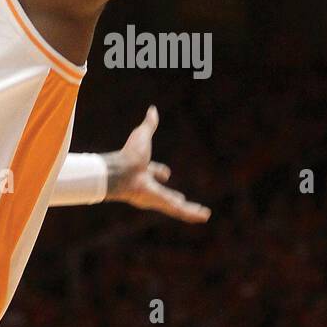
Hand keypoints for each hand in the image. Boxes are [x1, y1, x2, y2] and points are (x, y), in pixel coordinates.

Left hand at [104, 106, 210, 222]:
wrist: (123, 171)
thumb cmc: (129, 154)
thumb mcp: (142, 135)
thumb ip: (149, 124)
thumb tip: (152, 109)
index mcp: (144, 171)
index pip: (155, 172)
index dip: (160, 171)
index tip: (166, 173)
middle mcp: (150, 186)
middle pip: (166, 193)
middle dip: (174, 197)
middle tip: (182, 199)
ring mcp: (157, 197)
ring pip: (177, 206)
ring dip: (190, 210)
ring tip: (202, 214)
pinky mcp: (162, 203)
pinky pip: (180, 210)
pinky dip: (192, 214)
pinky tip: (204, 216)